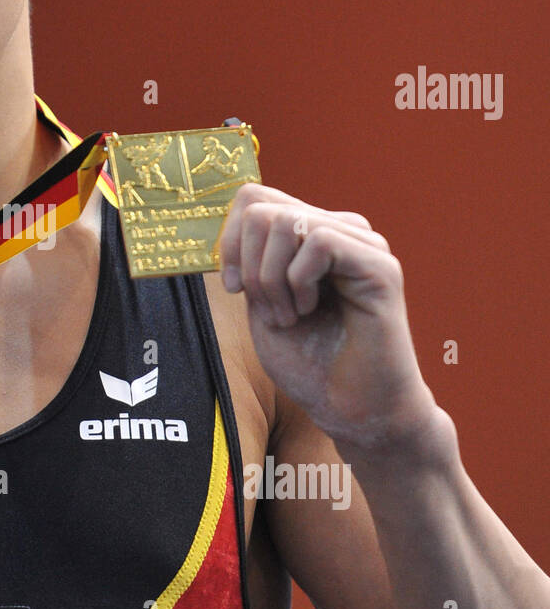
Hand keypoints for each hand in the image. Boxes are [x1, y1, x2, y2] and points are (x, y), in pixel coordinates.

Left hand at [216, 183, 436, 449]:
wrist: (352, 411)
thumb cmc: (311, 364)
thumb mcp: (262, 303)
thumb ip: (250, 261)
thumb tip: (230, 223)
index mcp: (310, 237)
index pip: (255, 197)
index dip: (230, 238)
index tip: (233, 287)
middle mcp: (339, 231)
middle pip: (263, 206)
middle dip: (249, 264)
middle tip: (269, 311)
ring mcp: (363, 245)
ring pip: (286, 222)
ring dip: (271, 279)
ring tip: (291, 317)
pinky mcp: (379, 266)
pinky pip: (318, 242)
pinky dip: (298, 282)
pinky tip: (310, 311)